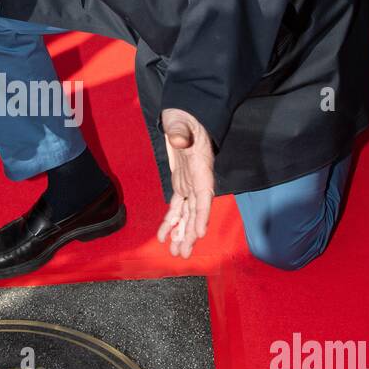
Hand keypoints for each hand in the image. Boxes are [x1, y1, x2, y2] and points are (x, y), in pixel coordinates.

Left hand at [157, 108, 214, 259]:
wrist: (186, 114)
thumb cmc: (185, 118)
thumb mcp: (182, 122)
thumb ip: (181, 132)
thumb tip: (179, 138)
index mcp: (200, 169)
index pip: (204, 196)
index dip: (203, 215)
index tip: (200, 233)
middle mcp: (198, 181)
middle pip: (196, 212)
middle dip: (190, 233)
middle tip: (184, 253)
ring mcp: (190, 184)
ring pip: (187, 214)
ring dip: (182, 233)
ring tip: (177, 252)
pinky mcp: (181, 184)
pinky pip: (177, 207)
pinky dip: (171, 222)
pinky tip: (165, 237)